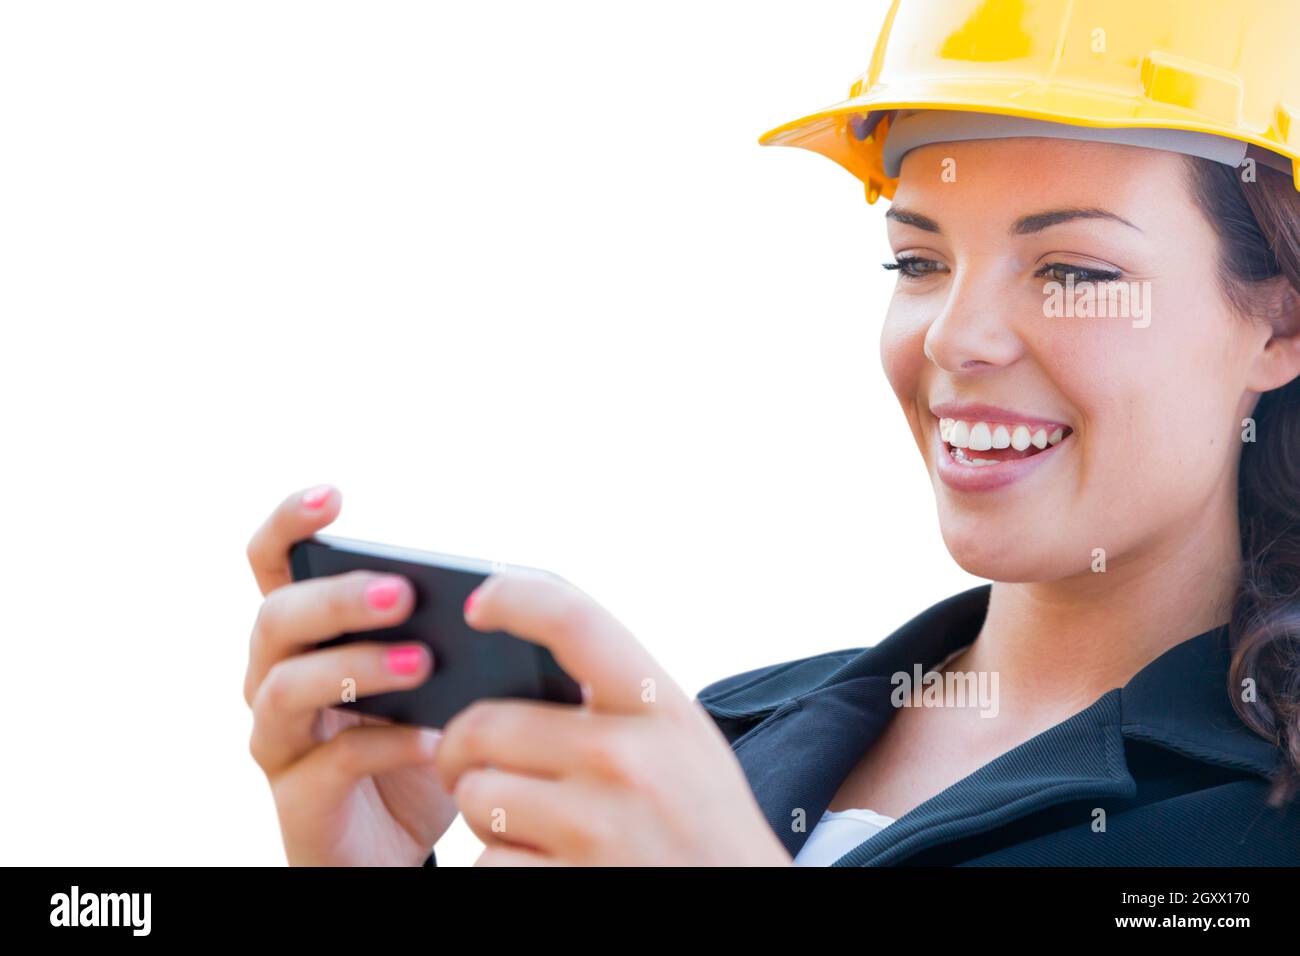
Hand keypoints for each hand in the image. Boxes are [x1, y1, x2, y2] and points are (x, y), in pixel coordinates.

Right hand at [243, 485, 458, 865]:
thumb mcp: (446, 682)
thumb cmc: (420, 744)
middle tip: (403, 592)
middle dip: (337, 599)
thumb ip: (466, 635)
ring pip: (287, 687)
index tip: (333, 497)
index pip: (272, 564)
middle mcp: (274, 678)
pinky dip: (385, 745)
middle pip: (276, 618)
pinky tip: (434, 741)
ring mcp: (279, 740)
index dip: (289, 523)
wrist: (401, 850)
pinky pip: (331, 762)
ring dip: (359, 667)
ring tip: (425, 664)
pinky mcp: (297, 800)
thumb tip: (534, 589)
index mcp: (305, 635)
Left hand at [435, 570, 792, 865]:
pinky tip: (543, 868)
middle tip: (468, 764)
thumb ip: (619, 699)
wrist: (743, 911)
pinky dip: (499, 868)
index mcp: (660, 708)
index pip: (575, 620)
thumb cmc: (701, 825)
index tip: (479, 604)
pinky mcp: (569, 886)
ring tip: (530, 828)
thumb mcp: (682, 742)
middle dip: (461, 750)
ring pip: (475, 797)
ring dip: (484, 817)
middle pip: (487, 724)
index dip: (515, 596)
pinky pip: (485, 863)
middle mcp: (629, 759)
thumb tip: (515, 651)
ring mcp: (598, 827)